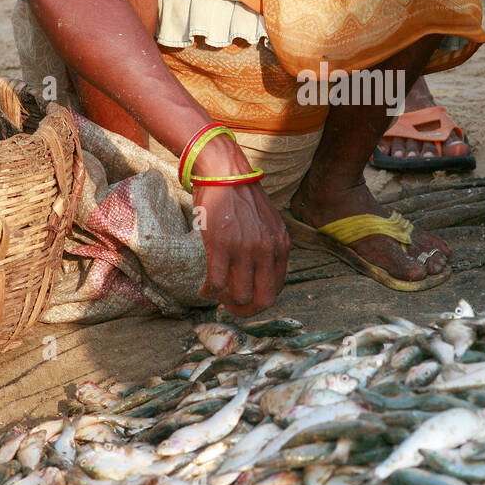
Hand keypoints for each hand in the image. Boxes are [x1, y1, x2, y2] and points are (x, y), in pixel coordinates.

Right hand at [191, 137, 288, 315]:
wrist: (224, 173)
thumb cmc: (242, 199)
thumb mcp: (268, 223)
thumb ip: (269, 247)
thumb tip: (261, 275)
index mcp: (281, 245)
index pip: (276, 289)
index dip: (259, 302)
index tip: (245, 301)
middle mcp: (267, 249)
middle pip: (263, 300)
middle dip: (246, 311)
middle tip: (231, 307)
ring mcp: (245, 248)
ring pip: (239, 296)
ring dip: (225, 302)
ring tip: (216, 295)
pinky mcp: (221, 246)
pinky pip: (217, 284)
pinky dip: (209, 292)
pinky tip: (204, 288)